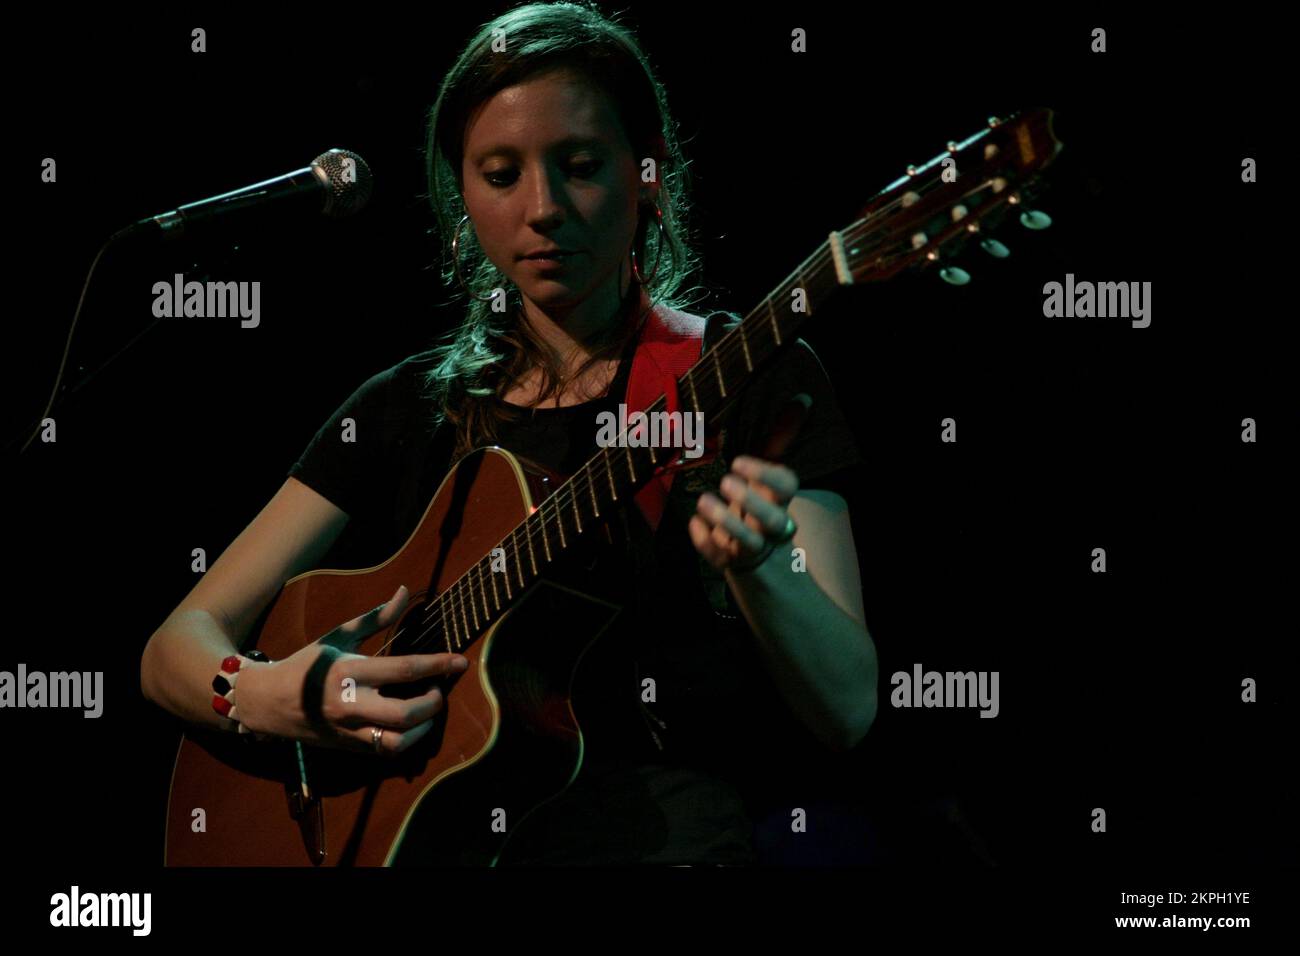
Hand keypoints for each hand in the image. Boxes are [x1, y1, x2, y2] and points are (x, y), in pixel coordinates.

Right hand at [235, 585, 469, 755]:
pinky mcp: (348, 747)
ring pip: (397, 742)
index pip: (404, 669)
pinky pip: (385, 752)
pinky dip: (406, 740)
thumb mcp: (339, 636)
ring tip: (429, 712)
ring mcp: (348, 730)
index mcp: (348, 670)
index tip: (460, 661)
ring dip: (423, 729)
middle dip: (433, 703)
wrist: (266, 702)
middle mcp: (349, 703)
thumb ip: (377, 618)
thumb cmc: (307, 664)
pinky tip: (413, 725)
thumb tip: (406, 593)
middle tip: (440, 690)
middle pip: (404, 714)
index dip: (438, 665)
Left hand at [689, 455, 798, 572]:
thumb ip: (751, 475)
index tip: (736, 463)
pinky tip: (696, 522)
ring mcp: (755, 548)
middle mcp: (773, 528)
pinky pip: (719, 554)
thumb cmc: (755, 512)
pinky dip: (704, 539)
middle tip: (725, 482)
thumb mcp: (759, 489)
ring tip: (704, 501)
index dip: (766, 474)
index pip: (786, 486)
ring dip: (727, 521)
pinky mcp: (733, 561)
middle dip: (750, 500)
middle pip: (773, 519)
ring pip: (750, 541)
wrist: (760, 557)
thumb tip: (737, 463)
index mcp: (780, 502)